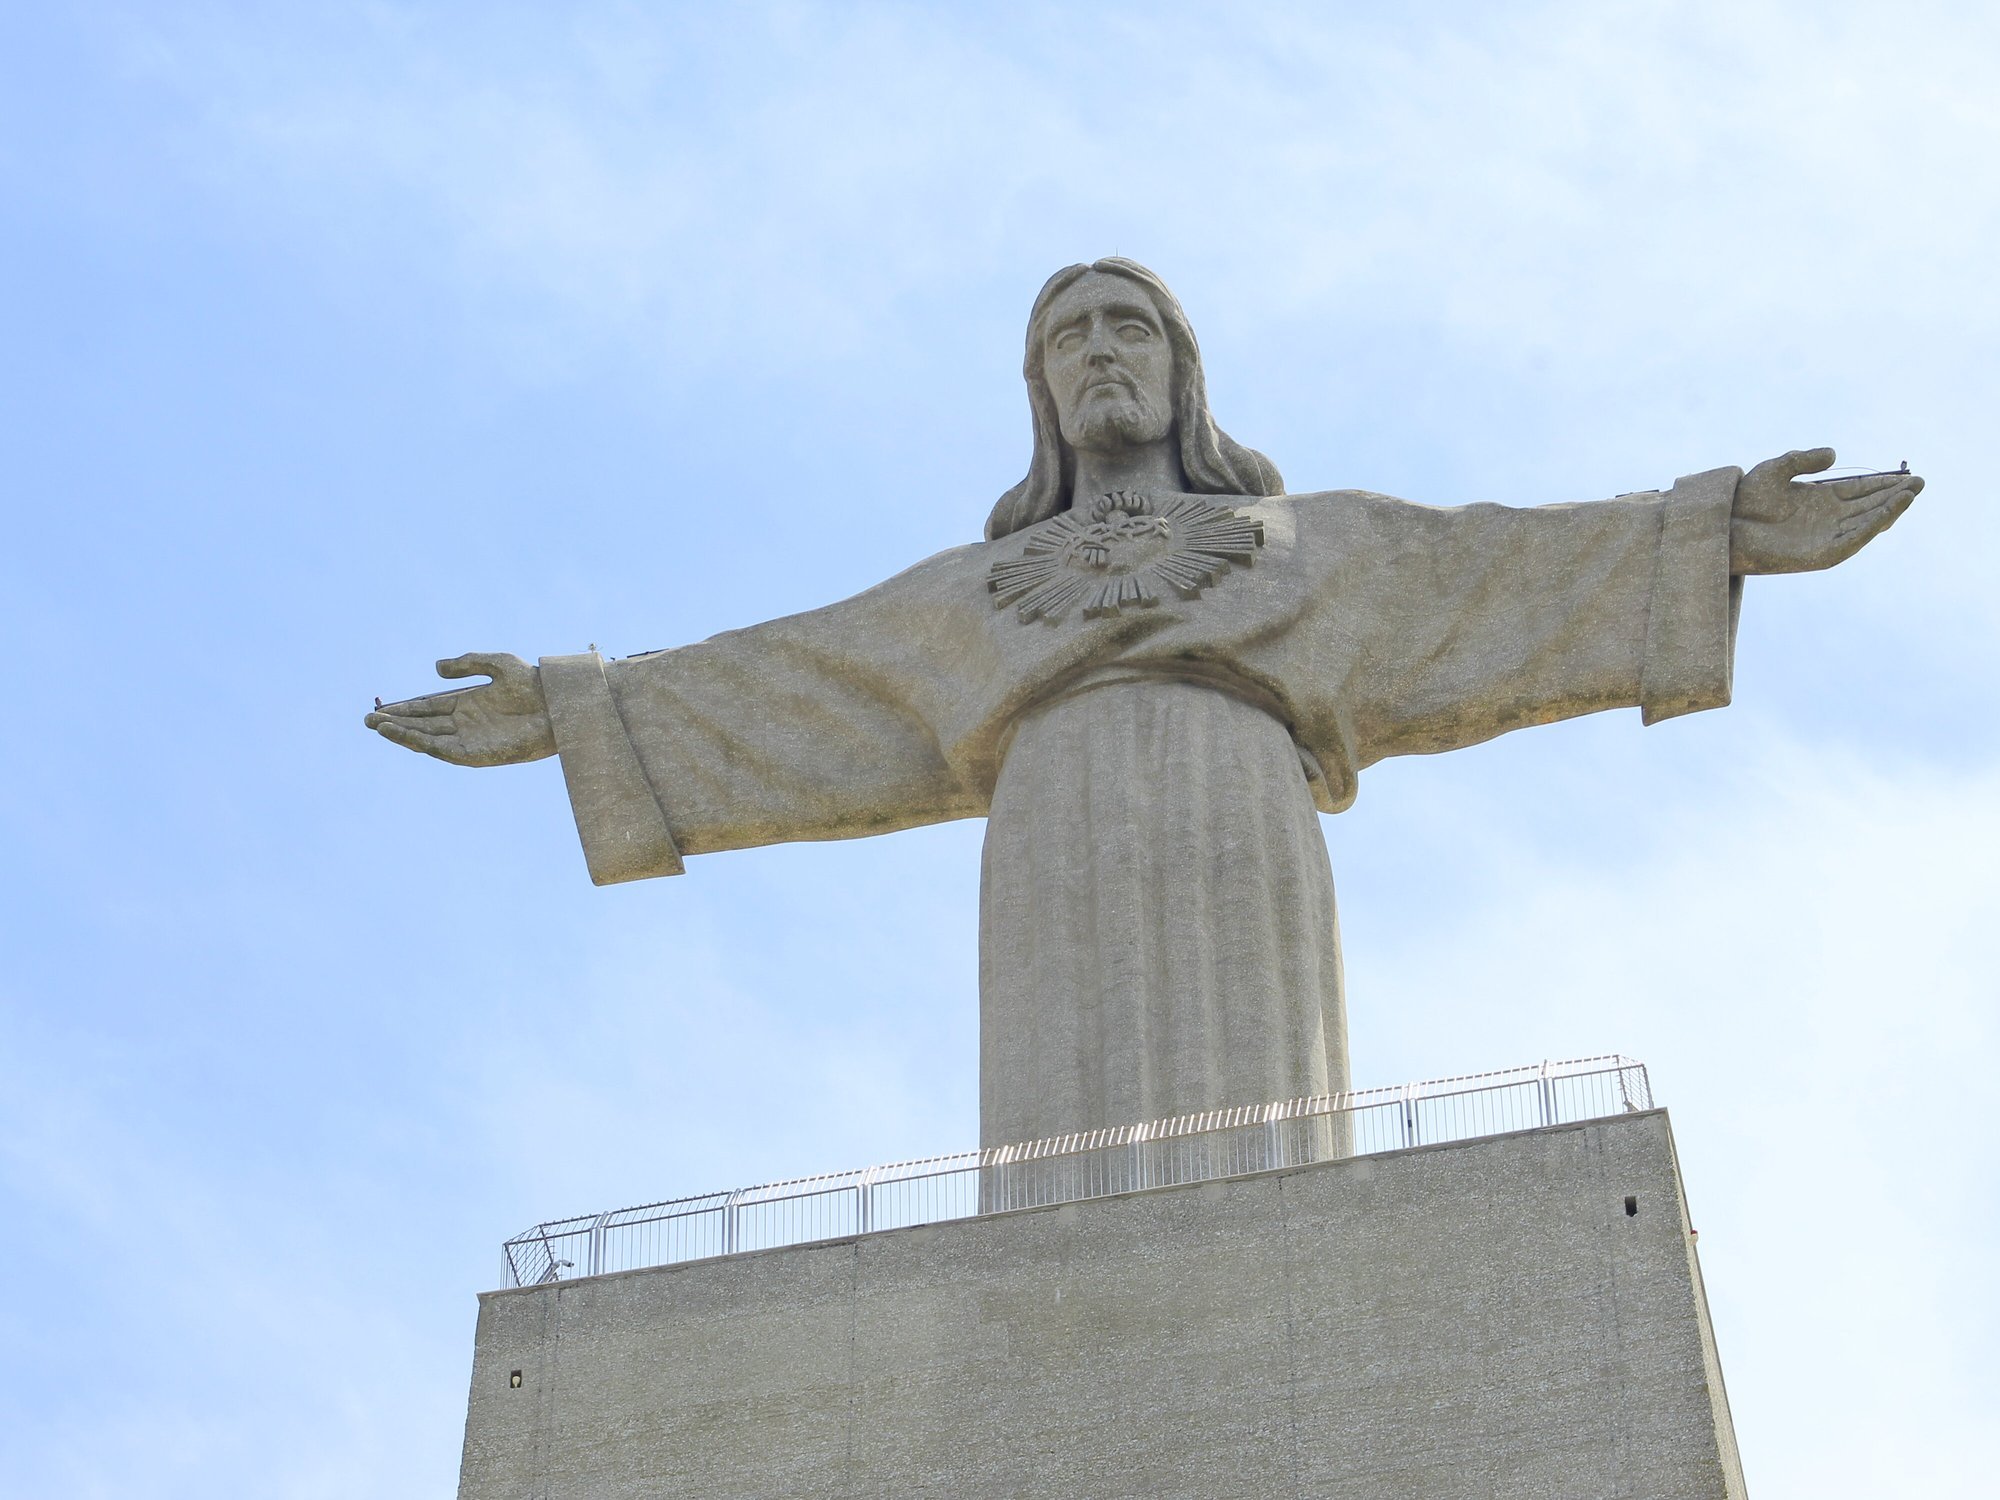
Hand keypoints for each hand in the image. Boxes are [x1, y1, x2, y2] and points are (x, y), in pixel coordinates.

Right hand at [365, 653, 555, 765]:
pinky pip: (441, 750)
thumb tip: (435, 669)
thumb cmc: (534, 684)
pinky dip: (419, 743)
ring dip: (401, 734)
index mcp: (468, 703)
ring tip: (376, 726)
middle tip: (367, 719)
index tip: (381, 708)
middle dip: (395, 723)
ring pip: (427, 738)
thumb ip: (467, 663)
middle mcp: (465, 723)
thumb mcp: (497, 664)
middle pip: (422, 724)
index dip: (405, 708)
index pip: (428, 707)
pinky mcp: (475, 754)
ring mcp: (469, 739)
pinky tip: (401, 735)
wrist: (558, 706)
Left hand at [1730, 447, 1920, 574]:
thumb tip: (1834, 455)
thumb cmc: (1745, 500)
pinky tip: (1887, 513)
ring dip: (1889, 509)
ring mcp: (1825, 536)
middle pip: (1869, 505)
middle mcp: (1827, 518)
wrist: (1725, 527)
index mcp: (1820, 499)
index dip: (1883, 483)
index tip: (1906, 476)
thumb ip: (1803, 460)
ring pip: (1866, 522)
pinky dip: (1871, 526)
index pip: (1860, 490)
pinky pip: (1853, 540)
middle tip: (1919, 482)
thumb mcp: (1775, 470)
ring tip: (1910, 494)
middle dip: (1894, 495)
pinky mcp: (1821, 554)